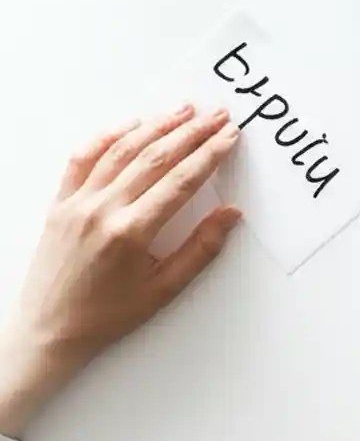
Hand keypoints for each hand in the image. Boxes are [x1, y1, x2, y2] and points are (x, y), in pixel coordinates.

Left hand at [0, 106, 243, 438]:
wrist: (48, 330)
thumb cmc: (107, 315)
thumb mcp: (164, 289)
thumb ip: (201, 249)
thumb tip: (231, 213)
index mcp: (131, 233)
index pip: (181, 180)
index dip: (210, 154)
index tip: (230, 136)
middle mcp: (103, 210)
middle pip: (156, 157)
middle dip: (192, 132)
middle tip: (218, 115)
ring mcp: (78, 202)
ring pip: (122, 150)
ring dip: (157, 126)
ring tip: (184, 110)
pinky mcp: (60, 202)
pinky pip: (83, 157)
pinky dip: (108, 136)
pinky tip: (131, 124)